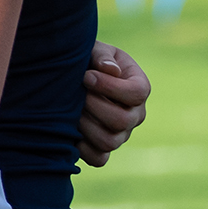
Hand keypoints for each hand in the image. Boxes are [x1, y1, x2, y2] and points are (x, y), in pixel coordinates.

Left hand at [79, 42, 149, 166]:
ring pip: (109, 142)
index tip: (86, 76)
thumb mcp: (95, 50)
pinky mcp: (104, 148)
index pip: (137, 94)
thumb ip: (102, 56)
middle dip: (93, 105)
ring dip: (85, 125)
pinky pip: (99, 159)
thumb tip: (110, 70)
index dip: (109, 86)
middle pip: (122, 120)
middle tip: (76, 94)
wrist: (74, 77)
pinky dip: (82, 149)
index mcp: (139, 88)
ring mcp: (121, 134)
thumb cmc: (88, 60)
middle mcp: (135, 114)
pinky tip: (69, 129)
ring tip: (71, 110)